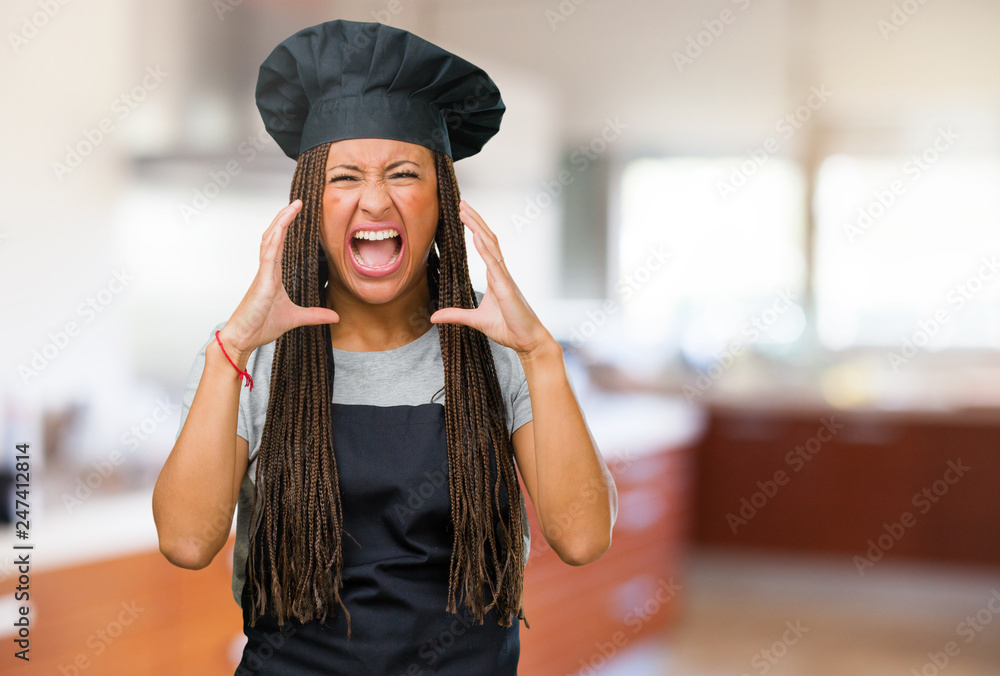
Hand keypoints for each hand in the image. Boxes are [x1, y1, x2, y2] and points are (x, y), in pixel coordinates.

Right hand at [218, 199, 338, 362]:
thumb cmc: (260, 326)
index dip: (285, 226)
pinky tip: (280, 228)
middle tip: (297, 202)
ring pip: (270, 241)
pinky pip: (267, 257)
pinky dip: (274, 240)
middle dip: (283, 217)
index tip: (296, 212)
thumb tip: (335, 316)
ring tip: (291, 207)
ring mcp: (263, 275)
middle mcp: (266, 271)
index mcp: (272, 275)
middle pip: (273, 236)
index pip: (279, 244)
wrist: (243, 339)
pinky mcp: (262, 283)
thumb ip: (315, 315)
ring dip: (280, 222)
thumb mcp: (296, 318)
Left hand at [429, 200, 553, 357]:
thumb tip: (433, 316)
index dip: (475, 228)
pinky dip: (485, 248)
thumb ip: (455, 315)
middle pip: (487, 239)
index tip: (463, 214)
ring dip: (477, 226)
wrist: (527, 341)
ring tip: (465, 210)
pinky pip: (494, 264)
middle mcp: (501, 272)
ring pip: (491, 245)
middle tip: (462, 203)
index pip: (485, 246)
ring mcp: (504, 278)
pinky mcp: (506, 288)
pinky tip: (476, 235)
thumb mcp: (475, 320)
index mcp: (496, 277)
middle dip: (475, 220)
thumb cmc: (508, 328)